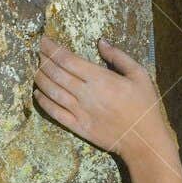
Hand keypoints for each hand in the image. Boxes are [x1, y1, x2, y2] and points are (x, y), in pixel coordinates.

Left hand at [32, 33, 172, 159]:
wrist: (144, 140)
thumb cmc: (145, 106)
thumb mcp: (140, 75)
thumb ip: (119, 57)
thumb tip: (101, 42)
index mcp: (100, 78)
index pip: (67, 59)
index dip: (52, 49)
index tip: (44, 41)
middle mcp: (86, 94)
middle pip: (56, 73)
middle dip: (43, 60)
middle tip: (38, 52)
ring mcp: (80, 112)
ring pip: (52, 92)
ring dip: (40, 79)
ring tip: (36, 70)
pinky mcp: (78, 127)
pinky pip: (55, 113)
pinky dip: (43, 102)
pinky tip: (38, 94)